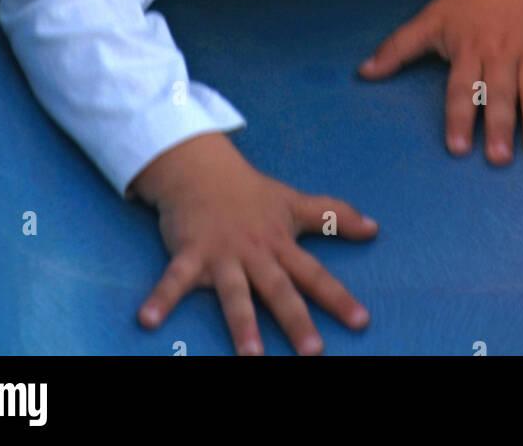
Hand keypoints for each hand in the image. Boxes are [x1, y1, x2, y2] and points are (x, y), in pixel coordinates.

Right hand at [131, 131, 377, 354]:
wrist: (201, 168)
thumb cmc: (250, 192)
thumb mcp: (293, 203)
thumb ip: (333, 216)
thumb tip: (374, 227)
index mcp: (280, 243)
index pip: (314, 273)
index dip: (337, 297)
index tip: (361, 321)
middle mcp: (255, 252)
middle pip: (279, 289)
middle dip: (296, 319)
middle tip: (313, 350)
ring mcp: (222, 253)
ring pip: (234, 292)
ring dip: (241, 323)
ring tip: (251, 355)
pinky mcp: (190, 253)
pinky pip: (174, 280)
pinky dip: (160, 299)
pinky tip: (148, 321)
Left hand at [358, 0, 522, 162]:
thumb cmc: (468, 3)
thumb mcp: (431, 20)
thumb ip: (398, 49)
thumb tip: (362, 73)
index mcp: (469, 50)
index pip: (461, 88)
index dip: (458, 116)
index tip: (456, 146)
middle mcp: (500, 54)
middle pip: (498, 94)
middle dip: (499, 125)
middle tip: (499, 158)